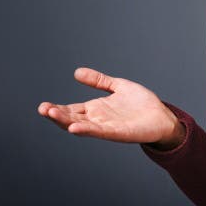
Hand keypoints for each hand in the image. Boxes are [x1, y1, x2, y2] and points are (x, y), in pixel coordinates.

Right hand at [38, 67, 184, 148]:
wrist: (162, 116)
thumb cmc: (141, 104)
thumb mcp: (118, 86)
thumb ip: (98, 81)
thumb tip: (77, 72)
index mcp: (96, 109)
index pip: (71, 109)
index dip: (57, 108)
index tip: (43, 105)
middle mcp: (98, 119)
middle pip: (72, 118)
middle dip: (56, 115)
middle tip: (42, 109)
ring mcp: (107, 127)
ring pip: (82, 126)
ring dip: (66, 122)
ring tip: (52, 114)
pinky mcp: (118, 133)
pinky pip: (100, 132)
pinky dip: (87, 130)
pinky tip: (75, 127)